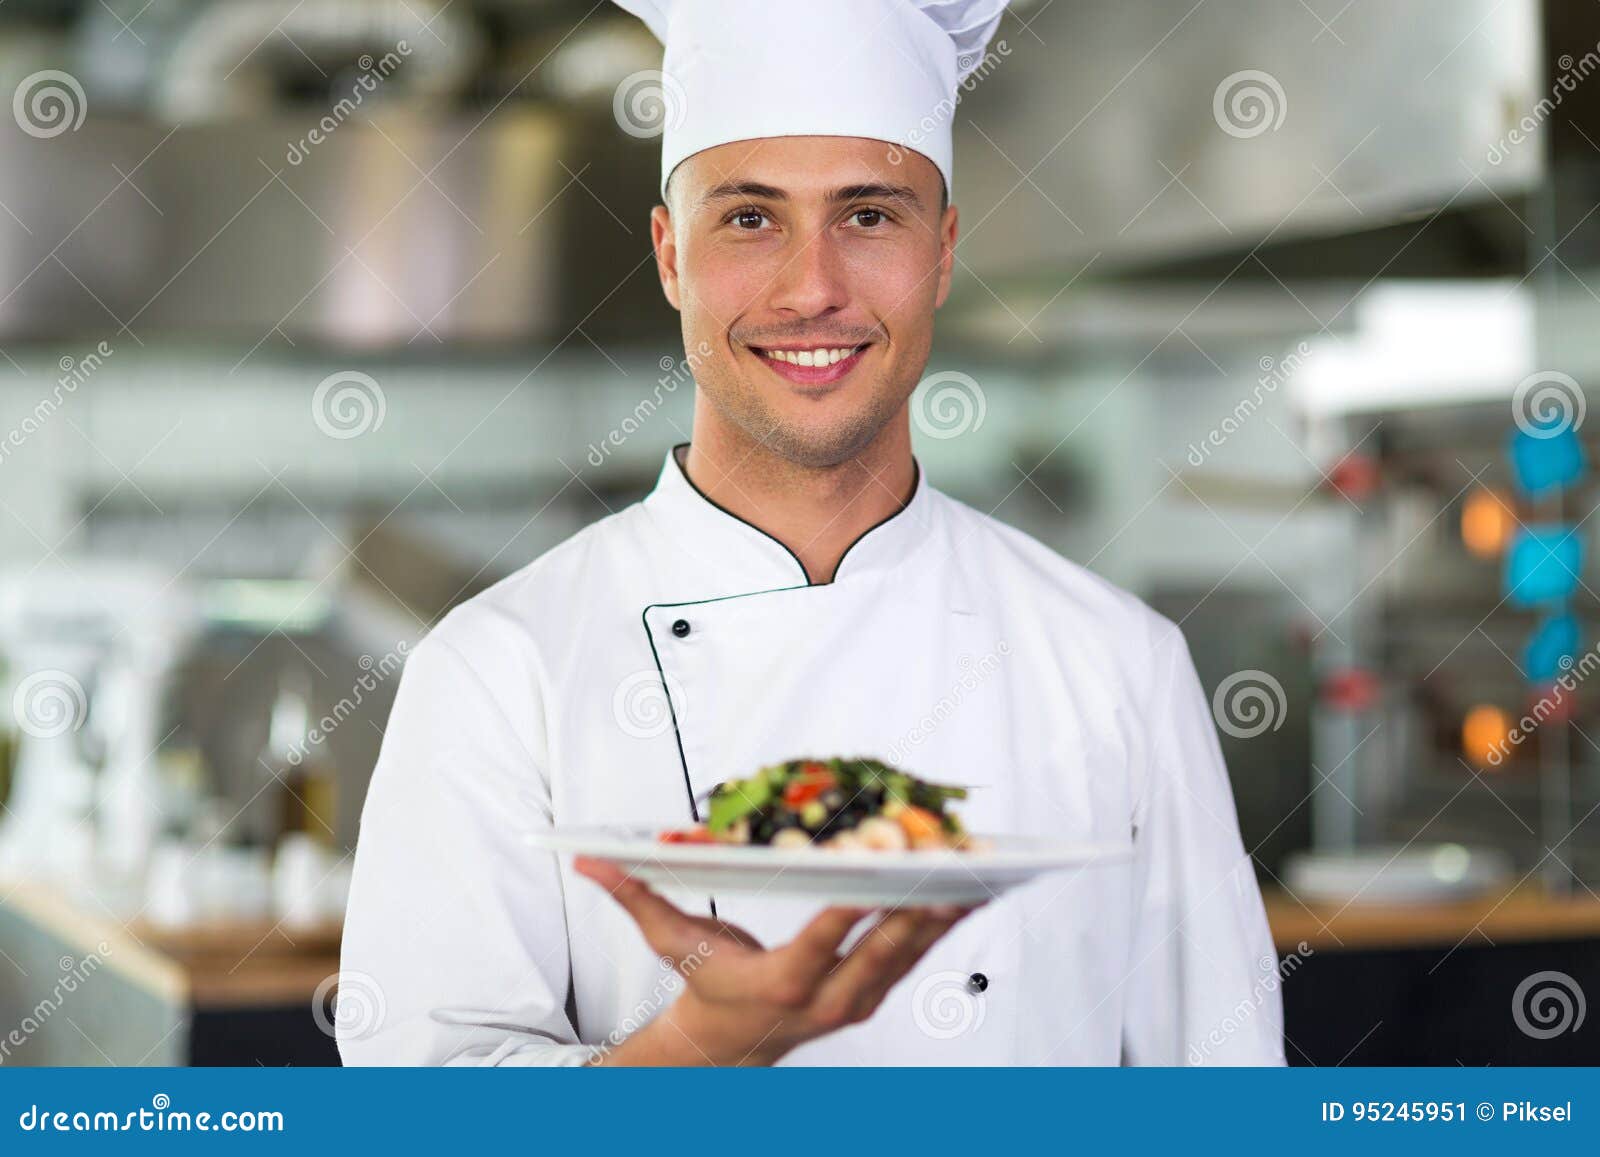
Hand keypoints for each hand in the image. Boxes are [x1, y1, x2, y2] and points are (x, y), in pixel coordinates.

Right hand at [574, 856, 978, 1065]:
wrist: (732, 1044)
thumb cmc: (704, 984)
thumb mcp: (671, 943)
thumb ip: (634, 896)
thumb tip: (585, 858)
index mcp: (782, 980)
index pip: (825, 937)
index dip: (855, 904)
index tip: (882, 869)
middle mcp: (830, 996)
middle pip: (886, 945)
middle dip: (921, 900)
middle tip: (950, 858)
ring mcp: (860, 999)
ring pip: (913, 948)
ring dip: (946, 906)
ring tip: (977, 862)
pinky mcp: (876, 991)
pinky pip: (917, 950)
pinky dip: (943, 917)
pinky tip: (971, 883)